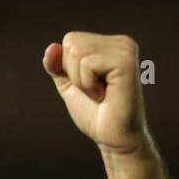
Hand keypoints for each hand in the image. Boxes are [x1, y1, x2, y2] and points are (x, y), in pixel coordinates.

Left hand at [42, 31, 151, 155]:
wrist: (113, 138)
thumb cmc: (94, 113)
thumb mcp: (69, 85)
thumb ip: (57, 65)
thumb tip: (51, 47)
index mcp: (110, 44)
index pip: (70, 40)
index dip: (69, 68)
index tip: (90, 86)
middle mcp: (122, 42)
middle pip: (72, 42)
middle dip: (74, 73)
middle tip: (96, 92)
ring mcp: (126, 49)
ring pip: (77, 51)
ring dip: (81, 81)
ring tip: (101, 93)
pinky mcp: (126, 61)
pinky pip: (87, 63)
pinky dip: (88, 85)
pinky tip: (106, 95)